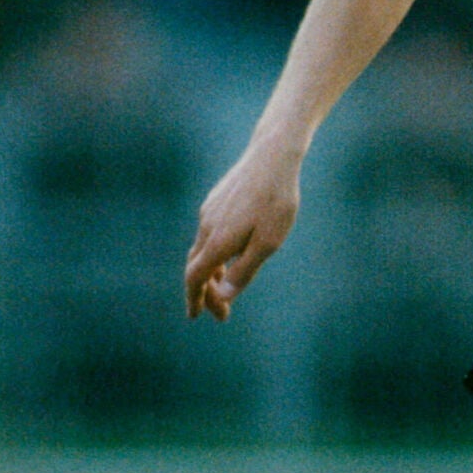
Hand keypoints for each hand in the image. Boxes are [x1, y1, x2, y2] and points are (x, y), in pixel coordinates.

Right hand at [184, 142, 301, 321]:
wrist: (272, 156)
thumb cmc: (276, 201)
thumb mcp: (268, 242)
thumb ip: (244, 270)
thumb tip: (224, 295)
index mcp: (218, 240)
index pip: (195, 277)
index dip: (195, 299)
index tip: (197, 316)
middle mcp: (207, 226)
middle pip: (197, 266)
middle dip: (205, 292)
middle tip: (221, 312)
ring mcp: (210, 212)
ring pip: (202, 249)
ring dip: (211, 273)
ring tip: (226, 287)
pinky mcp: (216, 201)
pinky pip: (208, 234)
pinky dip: (214, 253)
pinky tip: (228, 256)